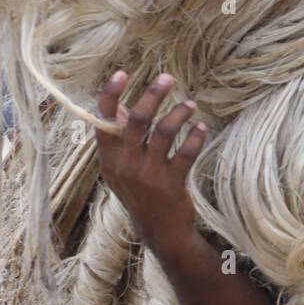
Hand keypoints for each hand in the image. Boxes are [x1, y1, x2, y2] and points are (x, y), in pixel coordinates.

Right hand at [95, 70, 207, 257]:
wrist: (159, 231)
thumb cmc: (140, 192)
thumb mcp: (122, 168)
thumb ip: (120, 140)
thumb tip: (121, 108)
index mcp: (109, 159)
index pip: (103, 122)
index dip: (110, 96)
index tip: (121, 73)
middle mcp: (125, 165)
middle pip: (138, 120)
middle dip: (153, 94)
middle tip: (169, 78)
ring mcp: (148, 175)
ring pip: (164, 132)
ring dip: (179, 114)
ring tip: (191, 105)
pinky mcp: (170, 184)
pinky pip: (186, 153)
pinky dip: (195, 137)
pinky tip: (201, 128)